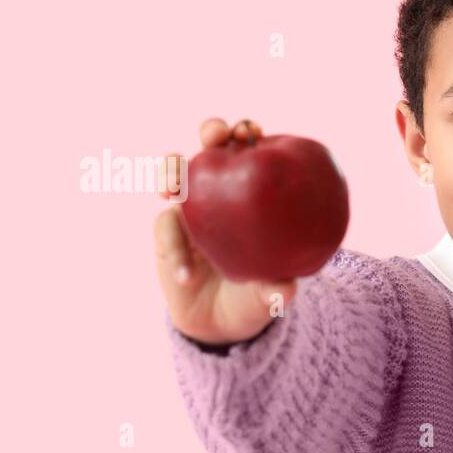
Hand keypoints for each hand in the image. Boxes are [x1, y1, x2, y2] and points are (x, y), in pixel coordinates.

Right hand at [153, 118, 299, 343]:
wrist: (221, 321)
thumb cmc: (253, 296)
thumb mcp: (269, 294)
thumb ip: (275, 290)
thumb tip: (286, 290)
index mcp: (248, 198)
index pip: (250, 155)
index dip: (248, 135)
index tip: (251, 131)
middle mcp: (217, 196)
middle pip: (210, 150)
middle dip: (211, 132)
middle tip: (215, 135)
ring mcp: (189, 212)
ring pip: (174, 178)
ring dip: (171, 173)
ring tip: (171, 186)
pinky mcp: (167, 235)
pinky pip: (166, 233)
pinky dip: (176, 253)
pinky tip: (186, 275)